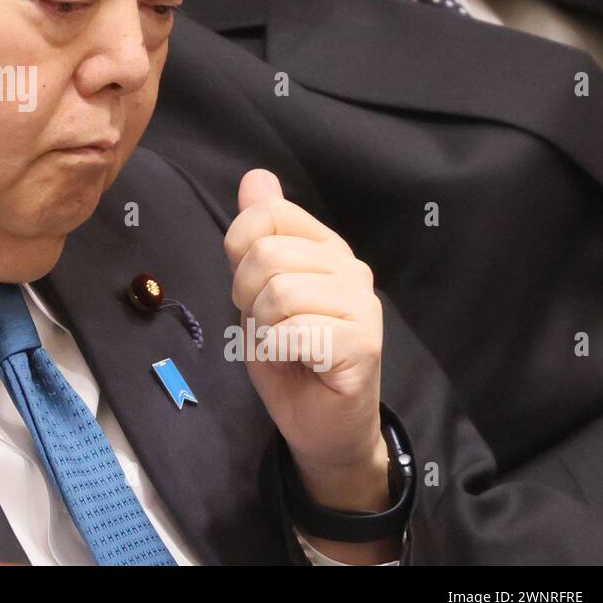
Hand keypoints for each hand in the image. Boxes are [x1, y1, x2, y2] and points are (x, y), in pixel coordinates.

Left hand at [226, 169, 391, 558]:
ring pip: (278, 292)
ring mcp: (361, 304)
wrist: (320, 425)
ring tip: (283, 344)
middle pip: (266, 253)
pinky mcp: (363, 342)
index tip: (249, 286)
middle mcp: (349, 267)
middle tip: (268, 326)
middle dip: (247, 296)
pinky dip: (279, 350)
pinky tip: (298, 361)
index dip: (239, 248)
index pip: (268, 213)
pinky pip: (294, 329)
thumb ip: (255, 236)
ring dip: (264, 327)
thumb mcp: (257, 290)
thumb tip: (256, 177)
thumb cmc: (288, 357)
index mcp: (324, 247)